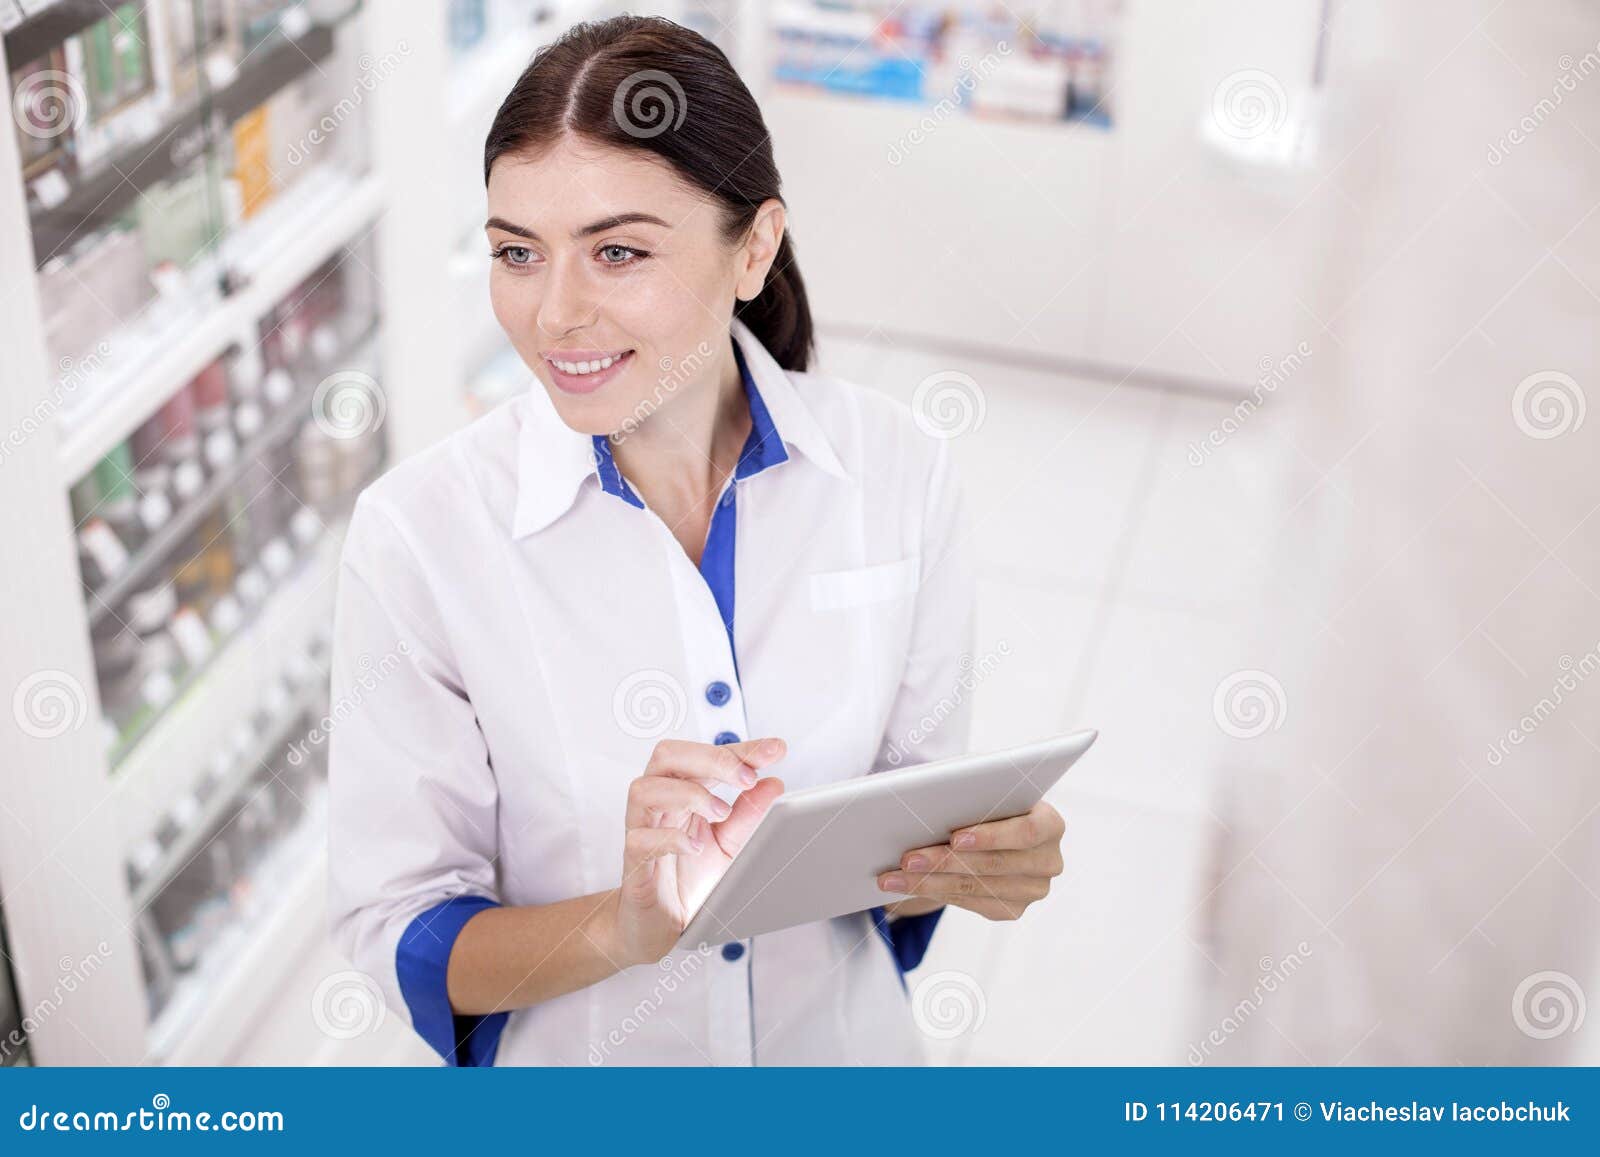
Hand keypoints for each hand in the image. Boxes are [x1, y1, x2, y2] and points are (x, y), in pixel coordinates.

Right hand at [606, 737, 784, 966]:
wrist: (662, 926)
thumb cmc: (689, 878)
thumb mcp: (730, 844)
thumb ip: (748, 814)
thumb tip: (774, 782)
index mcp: (681, 791)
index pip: (705, 755)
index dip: (740, 749)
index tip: (775, 749)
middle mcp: (658, 803)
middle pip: (668, 756)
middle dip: (711, 759)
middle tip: (747, 778)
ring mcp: (641, 830)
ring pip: (645, 788)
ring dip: (689, 794)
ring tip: (721, 811)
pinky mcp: (632, 862)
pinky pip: (640, 839)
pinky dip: (670, 839)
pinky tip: (696, 847)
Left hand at [877, 800, 1064, 921]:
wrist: (995, 831)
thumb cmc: (988, 801)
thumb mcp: (986, 788)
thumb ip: (973, 791)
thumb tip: (927, 795)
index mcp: (1051, 824)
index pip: (1027, 831)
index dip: (992, 836)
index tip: (955, 836)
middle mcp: (1049, 861)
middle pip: (994, 865)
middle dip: (945, 861)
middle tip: (908, 859)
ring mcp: (1032, 890)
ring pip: (975, 887)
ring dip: (929, 882)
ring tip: (894, 876)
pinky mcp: (1012, 910)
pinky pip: (969, 902)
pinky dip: (935, 892)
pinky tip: (908, 886)